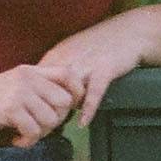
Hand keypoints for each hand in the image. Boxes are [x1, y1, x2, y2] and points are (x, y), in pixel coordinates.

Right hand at [0, 63, 81, 147]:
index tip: (68, 109)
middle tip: (41, 127)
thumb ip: (37, 87)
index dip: (77, 92)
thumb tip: (66, 103)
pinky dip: (27, 141)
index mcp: (31, 70)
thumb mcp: (15, 85)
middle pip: (64, 102)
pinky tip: (16, 140)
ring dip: (41, 133)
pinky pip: (34, 131)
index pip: (69, 74)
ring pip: (51, 120)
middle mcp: (27, 78)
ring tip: (26, 134)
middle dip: (57, 120)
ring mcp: (19, 92)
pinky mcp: (10, 109)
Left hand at [37, 16, 152, 127]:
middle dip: (43, 109)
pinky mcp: (104, 70)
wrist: (129, 32)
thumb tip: (42, 90)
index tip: (30, 115)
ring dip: (61, 111)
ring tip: (55, 128)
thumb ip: (56, 69)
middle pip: (48, 89)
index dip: (31, 100)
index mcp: (57, 56)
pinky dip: (87, 109)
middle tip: (40, 127)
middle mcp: (68, 59)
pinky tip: (82, 123)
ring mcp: (86, 65)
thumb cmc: (99, 43)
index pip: (35, 81)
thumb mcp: (70, 51)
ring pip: (67, 92)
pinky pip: (93, 93)